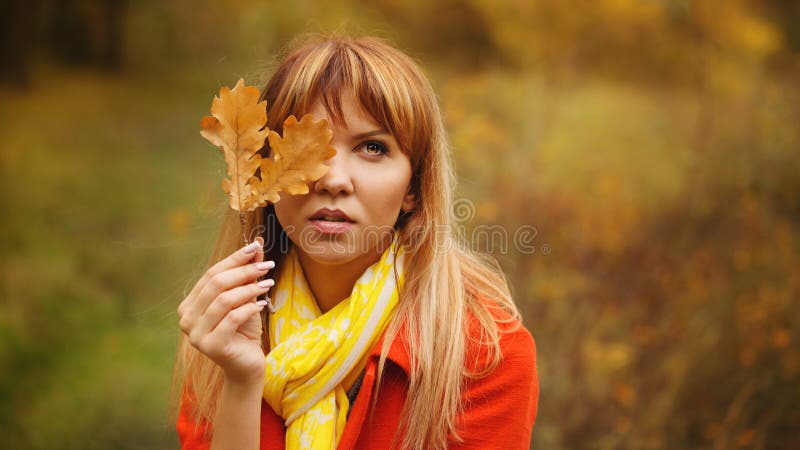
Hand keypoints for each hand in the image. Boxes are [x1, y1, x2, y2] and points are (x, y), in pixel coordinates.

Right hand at [178, 237, 274, 383]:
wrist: (247, 365)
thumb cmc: (244, 330)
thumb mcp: (246, 297)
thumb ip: (247, 273)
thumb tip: (256, 243)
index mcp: (189, 305)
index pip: (211, 274)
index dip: (234, 259)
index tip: (255, 248)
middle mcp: (186, 319)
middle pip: (216, 284)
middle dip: (244, 271)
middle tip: (267, 265)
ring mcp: (195, 334)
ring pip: (224, 300)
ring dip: (249, 288)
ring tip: (268, 284)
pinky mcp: (211, 346)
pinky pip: (231, 318)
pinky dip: (249, 308)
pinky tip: (262, 304)